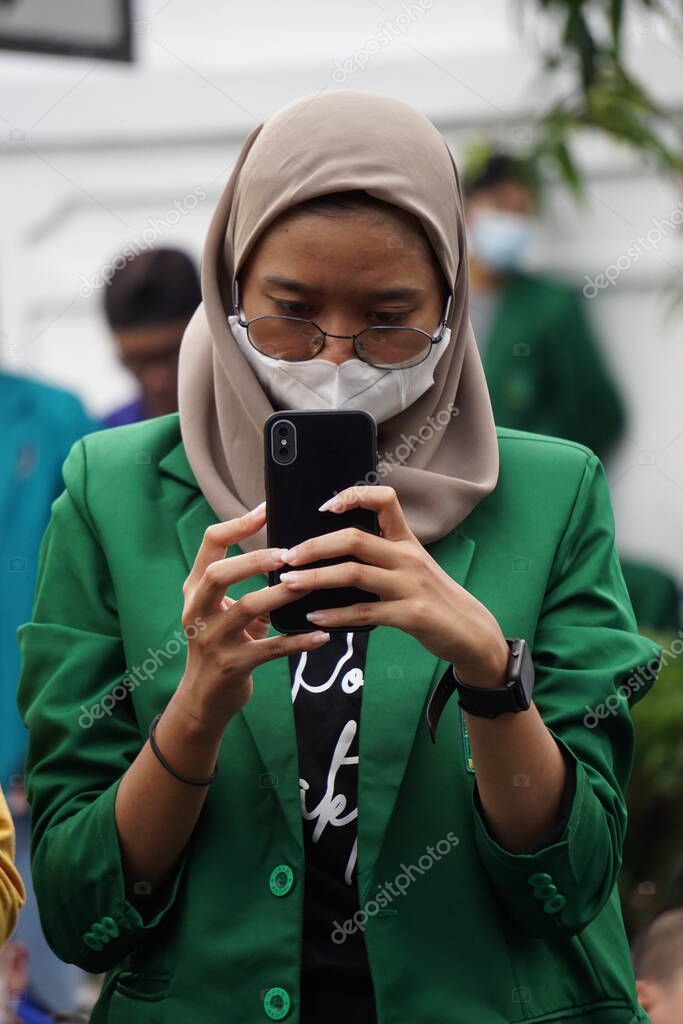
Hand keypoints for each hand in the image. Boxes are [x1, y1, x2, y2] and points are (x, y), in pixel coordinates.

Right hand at [174, 502, 330, 735]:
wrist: (204, 699)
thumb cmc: (222, 644)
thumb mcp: (223, 610)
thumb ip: (246, 585)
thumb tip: (291, 552)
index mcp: (195, 590)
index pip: (209, 544)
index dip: (238, 524)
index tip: (268, 510)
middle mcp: (197, 611)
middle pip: (217, 574)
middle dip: (253, 560)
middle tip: (287, 554)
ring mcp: (212, 640)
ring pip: (246, 609)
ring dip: (281, 595)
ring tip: (310, 584)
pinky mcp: (232, 666)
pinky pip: (269, 649)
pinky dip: (298, 641)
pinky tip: (322, 635)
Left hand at [277, 485, 508, 687]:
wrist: (470, 631)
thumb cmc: (433, 597)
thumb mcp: (413, 566)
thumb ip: (382, 554)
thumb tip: (331, 549)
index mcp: (407, 540)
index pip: (385, 499)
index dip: (354, 495)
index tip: (324, 507)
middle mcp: (408, 557)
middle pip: (355, 539)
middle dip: (315, 546)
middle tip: (287, 556)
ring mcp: (410, 585)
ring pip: (354, 574)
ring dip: (316, 578)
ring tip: (289, 584)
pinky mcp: (411, 615)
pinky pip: (364, 612)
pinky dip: (335, 615)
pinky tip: (314, 616)